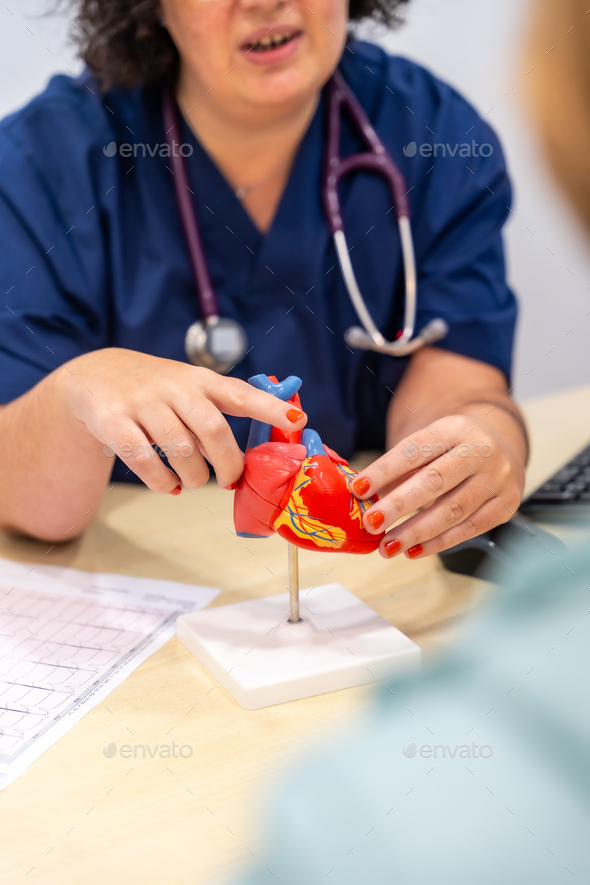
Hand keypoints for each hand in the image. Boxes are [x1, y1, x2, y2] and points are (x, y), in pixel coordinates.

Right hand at [60, 349, 305, 493]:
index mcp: (200, 379)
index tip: (298, 419)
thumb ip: (218, 415)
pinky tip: (169, 486)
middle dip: (228, 462)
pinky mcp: (114, 422)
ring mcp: (142, 403)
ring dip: (194, 476)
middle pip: (212, 428)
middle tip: (231, 479)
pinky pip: (144, 461)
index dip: (270, 407)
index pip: (241, 392)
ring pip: (180, 450)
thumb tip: (252, 454)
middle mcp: (174, 387)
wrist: (95, 376)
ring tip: (194, 481)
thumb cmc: (157, 391)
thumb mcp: (190, 389)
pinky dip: (162, 482)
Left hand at [351, 412, 525, 558]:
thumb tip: (365, 496)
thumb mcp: (428, 444)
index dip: (384, 471)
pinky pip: (469, 529)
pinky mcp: (506, 504)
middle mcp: (481, 450)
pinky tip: (414, 550)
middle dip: (398, 505)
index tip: (358, 489)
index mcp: (455, 428)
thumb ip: (400, 469)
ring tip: (388, 546)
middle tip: (371, 523)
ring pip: (452, 510)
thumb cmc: (453, 447)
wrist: (501, 443)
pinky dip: (438, 543)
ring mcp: (498, 478)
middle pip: (434, 481)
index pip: (414, 450)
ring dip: (415, 532)